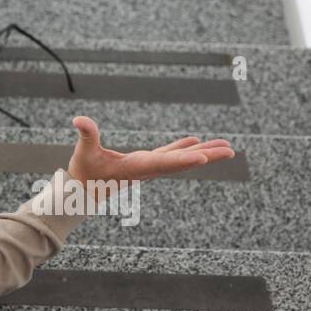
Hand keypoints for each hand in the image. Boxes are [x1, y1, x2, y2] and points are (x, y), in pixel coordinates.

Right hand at [65, 115, 233, 186]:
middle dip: (207, 155)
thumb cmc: (84, 173)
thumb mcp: (84, 152)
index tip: (206, 157)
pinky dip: (184, 148)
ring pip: (181, 159)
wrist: (83, 191)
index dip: (184, 159)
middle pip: (183, 162)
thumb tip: (78, 119)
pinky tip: (196, 141)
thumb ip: (86, 135)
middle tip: (231, 150)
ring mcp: (149, 166)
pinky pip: (170, 154)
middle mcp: (148, 169)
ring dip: (204, 152)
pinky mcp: (145, 162)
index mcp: (136, 167)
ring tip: (226, 147)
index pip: (164, 162)